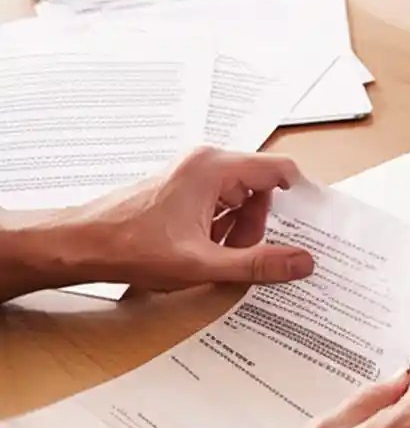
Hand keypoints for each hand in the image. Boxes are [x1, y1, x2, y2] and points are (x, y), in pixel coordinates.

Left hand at [81, 146, 314, 289]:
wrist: (79, 245)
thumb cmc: (130, 247)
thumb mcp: (202, 264)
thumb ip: (258, 263)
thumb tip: (303, 262)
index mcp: (215, 169)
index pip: (279, 170)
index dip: (301, 196)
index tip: (311, 224)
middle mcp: (206, 163)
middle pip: (259, 189)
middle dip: (258, 225)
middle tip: (242, 254)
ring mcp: (192, 174)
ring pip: (239, 199)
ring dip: (237, 231)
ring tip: (214, 256)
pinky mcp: (182, 189)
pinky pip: (219, 204)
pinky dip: (220, 229)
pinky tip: (202, 252)